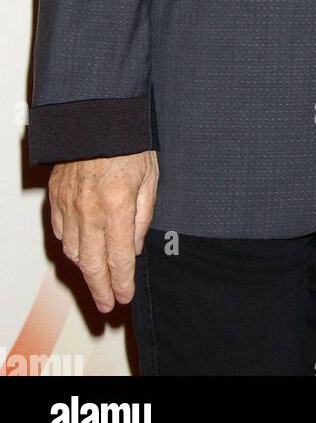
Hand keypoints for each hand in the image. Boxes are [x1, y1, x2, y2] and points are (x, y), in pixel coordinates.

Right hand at [48, 151, 158, 311]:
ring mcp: (69, 205)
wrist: (98, 117)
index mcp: (116, 205)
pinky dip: (71, 247)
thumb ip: (143, 215)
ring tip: (98, 282)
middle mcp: (88, 210)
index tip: (125, 297)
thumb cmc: (129, 142)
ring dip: (86, 270)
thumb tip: (135, 247)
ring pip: (74, 251)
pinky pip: (62, 232)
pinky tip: (81, 252)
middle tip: (108, 305)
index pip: (118, 258)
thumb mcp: (150, 177)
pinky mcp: (57, 197)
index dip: (122, 282)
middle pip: (92, 264)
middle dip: (101, 289)